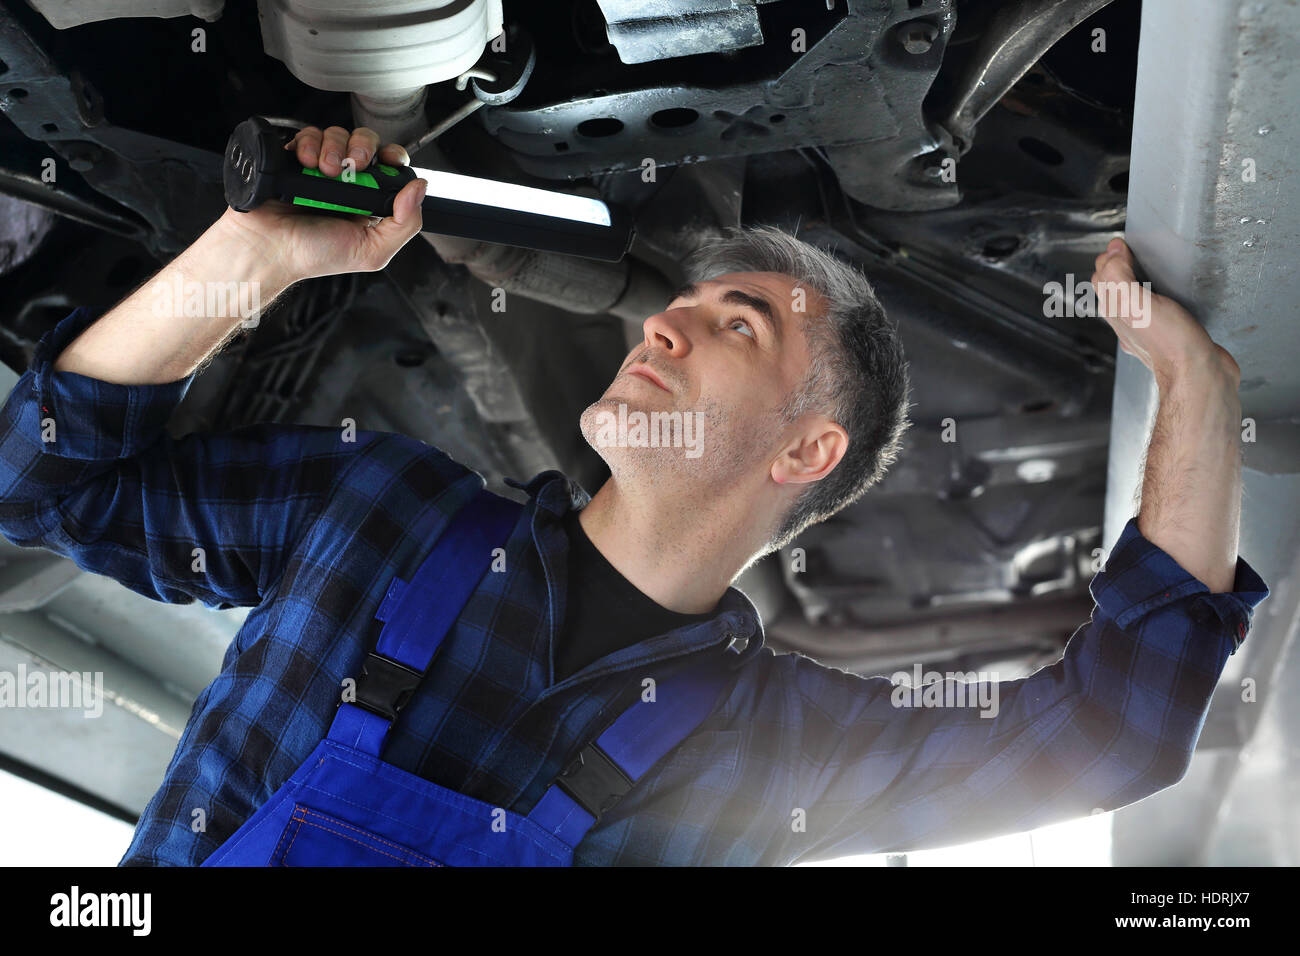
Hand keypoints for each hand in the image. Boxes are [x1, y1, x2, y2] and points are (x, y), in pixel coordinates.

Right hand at [215, 125, 427, 285]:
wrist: (268, 248)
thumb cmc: (315, 254)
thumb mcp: (371, 251)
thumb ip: (404, 223)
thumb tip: (420, 188)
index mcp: (370, 200)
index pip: (391, 166)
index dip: (393, 157)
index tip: (388, 161)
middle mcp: (348, 181)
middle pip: (366, 142)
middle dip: (363, 147)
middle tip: (353, 165)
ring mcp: (321, 167)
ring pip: (338, 135)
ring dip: (334, 148)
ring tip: (323, 171)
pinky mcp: (295, 157)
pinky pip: (309, 134)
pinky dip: (309, 142)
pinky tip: (305, 163)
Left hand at [1091, 237, 1239, 389]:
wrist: (1199, 377)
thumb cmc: (1170, 344)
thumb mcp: (1137, 303)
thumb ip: (1119, 276)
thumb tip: (1112, 251)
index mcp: (1116, 312)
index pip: (1101, 278)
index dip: (1109, 257)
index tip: (1124, 243)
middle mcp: (1128, 322)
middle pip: (1114, 289)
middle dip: (1117, 266)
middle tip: (1131, 249)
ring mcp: (1148, 330)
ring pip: (1134, 300)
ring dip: (1137, 282)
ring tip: (1147, 265)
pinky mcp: (1172, 335)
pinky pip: (1158, 311)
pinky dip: (1159, 297)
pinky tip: (1170, 294)